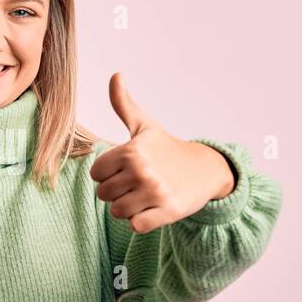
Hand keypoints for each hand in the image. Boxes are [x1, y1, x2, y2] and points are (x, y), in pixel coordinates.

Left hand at [89, 72, 235, 232]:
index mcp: (130, 151)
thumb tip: (116, 75)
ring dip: (128, 207)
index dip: (108, 173)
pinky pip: (135, 226)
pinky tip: (152, 209)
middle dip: (117, 192)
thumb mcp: (145, 126)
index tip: (126, 168)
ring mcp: (155, 193)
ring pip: (117, 212)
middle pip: (104, 195)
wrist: (205, 168)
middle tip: (138, 183)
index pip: (96, 174)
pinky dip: (140, 221)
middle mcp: (141, 171)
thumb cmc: (167, 148)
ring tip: (145, 195)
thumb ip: (124, 104)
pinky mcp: (167, 212)